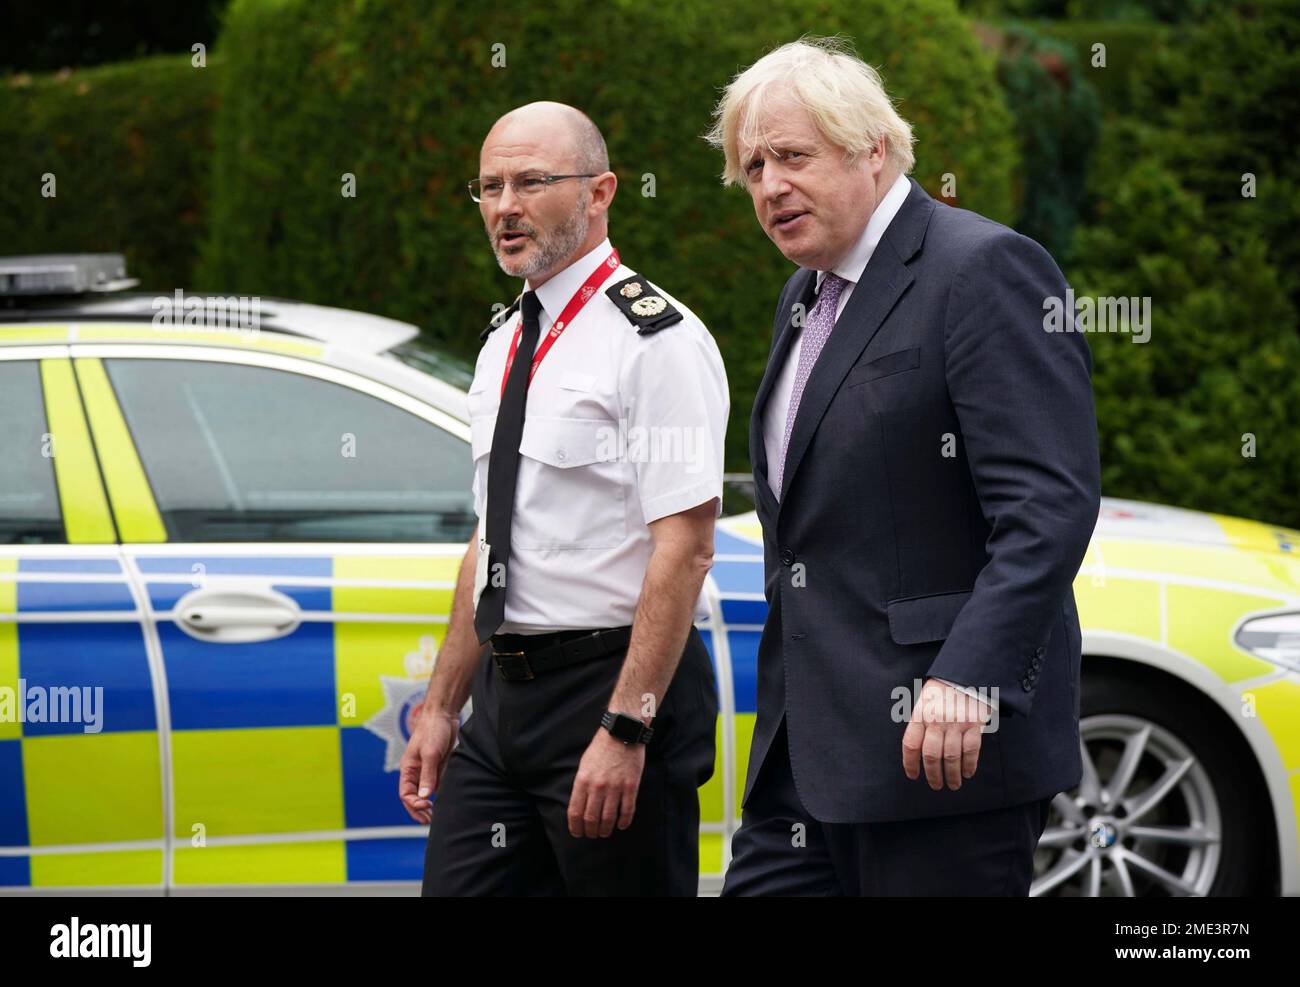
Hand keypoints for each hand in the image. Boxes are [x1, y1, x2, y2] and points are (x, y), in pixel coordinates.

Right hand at [398, 704, 458, 824]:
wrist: (444, 714)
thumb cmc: (433, 730)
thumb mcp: (430, 753)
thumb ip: (427, 775)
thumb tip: (424, 797)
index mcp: (408, 768)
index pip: (405, 793)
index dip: (413, 804)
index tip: (426, 806)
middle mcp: (416, 772)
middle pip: (414, 797)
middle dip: (419, 811)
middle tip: (429, 821)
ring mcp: (428, 770)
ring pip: (426, 794)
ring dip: (429, 806)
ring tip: (436, 817)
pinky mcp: (439, 767)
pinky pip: (438, 785)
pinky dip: (440, 795)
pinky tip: (446, 801)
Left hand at [567, 728, 645, 837]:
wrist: (622, 733)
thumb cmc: (601, 748)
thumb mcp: (584, 764)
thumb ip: (582, 785)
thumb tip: (581, 806)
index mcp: (583, 780)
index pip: (575, 812)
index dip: (575, 827)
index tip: (577, 833)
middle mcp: (598, 786)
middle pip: (591, 819)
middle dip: (590, 831)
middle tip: (592, 834)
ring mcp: (615, 787)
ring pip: (609, 818)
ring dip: (606, 830)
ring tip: (605, 833)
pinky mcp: (631, 786)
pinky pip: (627, 810)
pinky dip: (624, 822)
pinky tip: (621, 825)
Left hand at [901, 677, 992, 790]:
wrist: (967, 672)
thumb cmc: (944, 688)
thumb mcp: (925, 700)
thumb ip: (920, 722)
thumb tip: (917, 749)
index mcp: (920, 714)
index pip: (911, 744)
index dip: (910, 764)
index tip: (912, 775)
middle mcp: (936, 720)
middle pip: (931, 756)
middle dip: (933, 775)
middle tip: (936, 786)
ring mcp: (956, 723)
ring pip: (951, 757)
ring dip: (952, 775)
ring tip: (953, 784)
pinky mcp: (974, 724)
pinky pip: (970, 751)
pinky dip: (969, 765)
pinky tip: (967, 773)